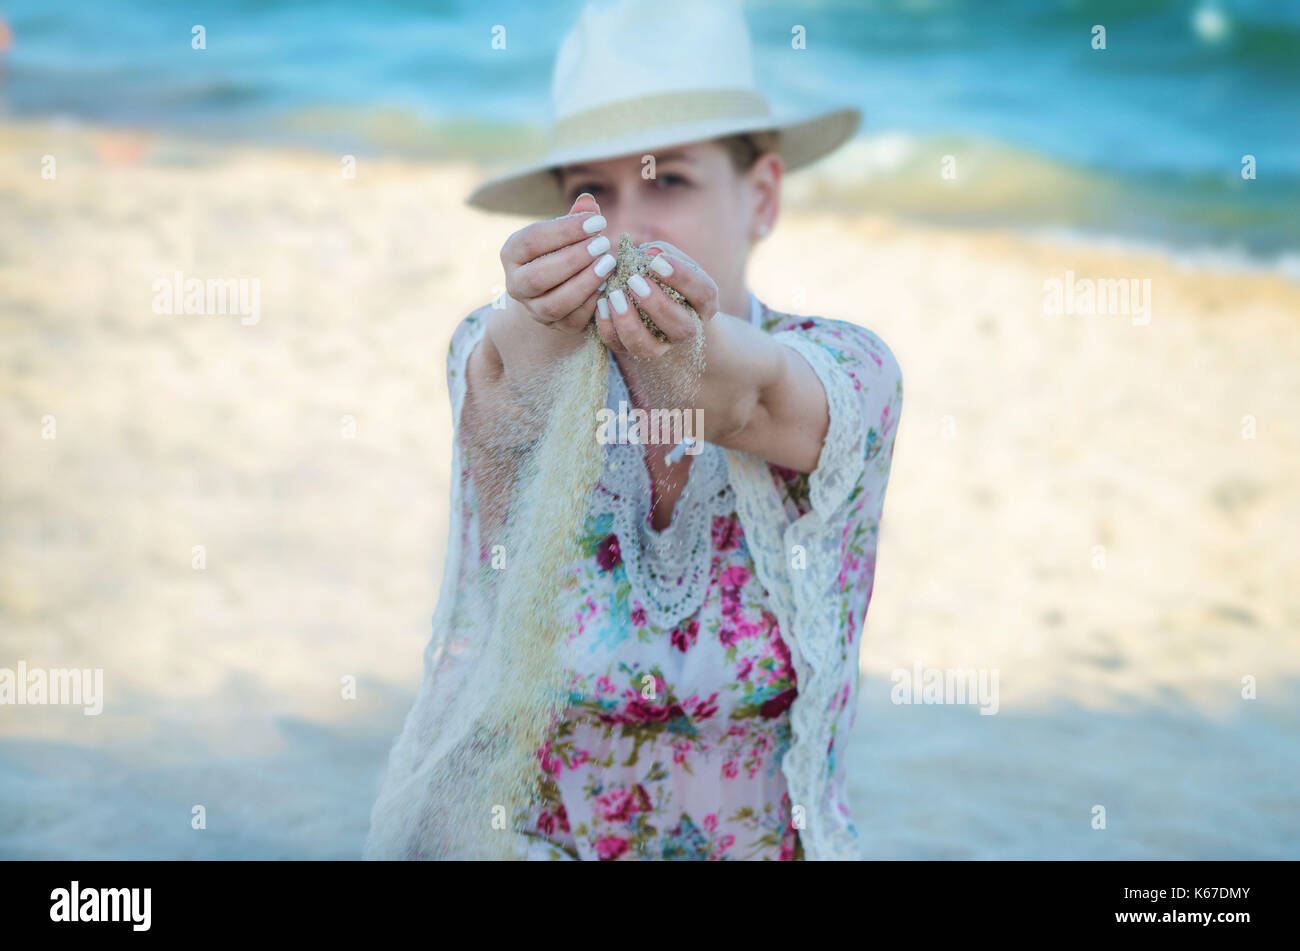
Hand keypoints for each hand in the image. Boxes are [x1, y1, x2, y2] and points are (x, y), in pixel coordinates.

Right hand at [498, 193, 614, 332]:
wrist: (555, 286)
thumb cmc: (560, 249)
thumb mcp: (564, 231)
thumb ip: (575, 218)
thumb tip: (588, 201)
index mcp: (512, 253)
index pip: (531, 240)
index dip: (565, 231)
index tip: (597, 221)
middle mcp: (516, 284)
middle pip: (538, 276)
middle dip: (574, 259)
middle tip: (603, 243)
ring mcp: (533, 309)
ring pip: (553, 305)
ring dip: (584, 284)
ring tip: (608, 264)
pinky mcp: (555, 326)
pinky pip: (572, 321)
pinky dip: (592, 304)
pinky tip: (608, 286)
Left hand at [594, 240, 719, 358]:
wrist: (659, 316)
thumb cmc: (666, 280)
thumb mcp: (669, 263)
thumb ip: (662, 254)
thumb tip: (648, 252)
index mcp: (703, 304)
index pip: (703, 293)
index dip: (683, 278)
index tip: (657, 262)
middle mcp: (687, 330)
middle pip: (681, 327)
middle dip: (657, 305)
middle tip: (635, 282)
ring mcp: (662, 347)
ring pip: (650, 349)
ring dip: (630, 324)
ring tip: (615, 296)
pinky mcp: (635, 352)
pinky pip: (621, 348)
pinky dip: (608, 328)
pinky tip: (602, 305)